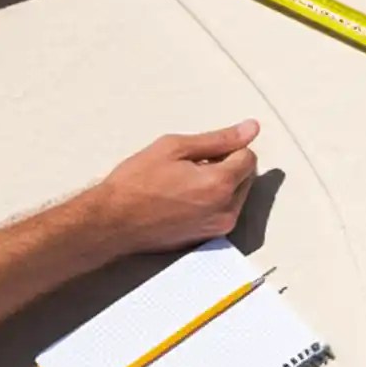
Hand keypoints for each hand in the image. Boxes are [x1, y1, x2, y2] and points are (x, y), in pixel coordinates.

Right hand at [89, 119, 260, 257]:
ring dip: (222, 184)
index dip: (227, 149)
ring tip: (186, 183)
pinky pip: (226, 211)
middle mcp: (228, 209)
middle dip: (227, 166)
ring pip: (238, 195)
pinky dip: (215, 201)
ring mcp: (221, 227)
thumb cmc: (137, 182)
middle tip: (191, 166)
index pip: (248, 157)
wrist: (113, 222)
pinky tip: (186, 199)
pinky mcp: (211, 238)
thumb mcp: (174, 148)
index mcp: (220, 184)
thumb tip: (252, 128)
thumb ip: (218, 138)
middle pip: (246, 177)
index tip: (202, 152)